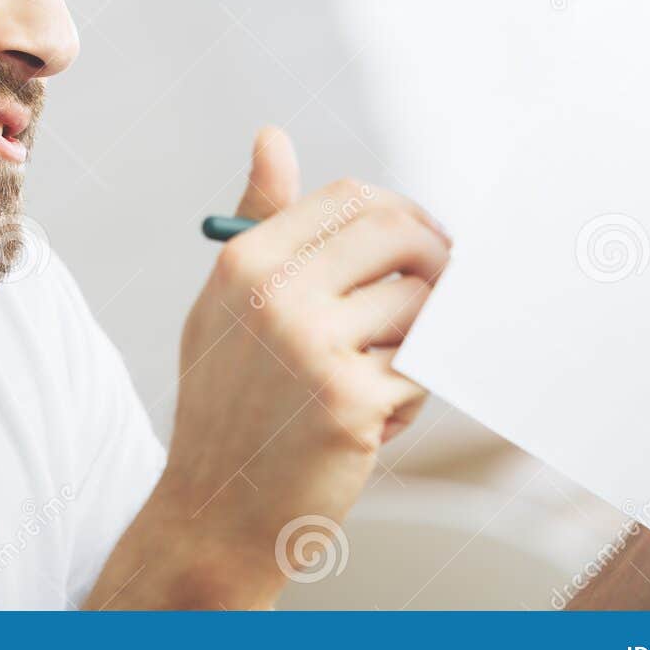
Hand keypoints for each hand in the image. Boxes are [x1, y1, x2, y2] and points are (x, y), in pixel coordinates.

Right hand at [93, 127, 448, 607]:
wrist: (215, 513)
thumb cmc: (230, 405)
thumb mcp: (227, 304)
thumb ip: (261, 221)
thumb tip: (272, 136)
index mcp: (244, 261)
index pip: (352, 197)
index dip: (400, 217)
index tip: (415, 249)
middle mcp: (274, 292)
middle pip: (399, 232)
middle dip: (434, 259)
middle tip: (435, 297)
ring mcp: (314, 346)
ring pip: (421, 306)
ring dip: (417, 342)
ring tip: (379, 379)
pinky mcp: (351, 400)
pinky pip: (422, 371)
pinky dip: (410, 398)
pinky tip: (370, 425)